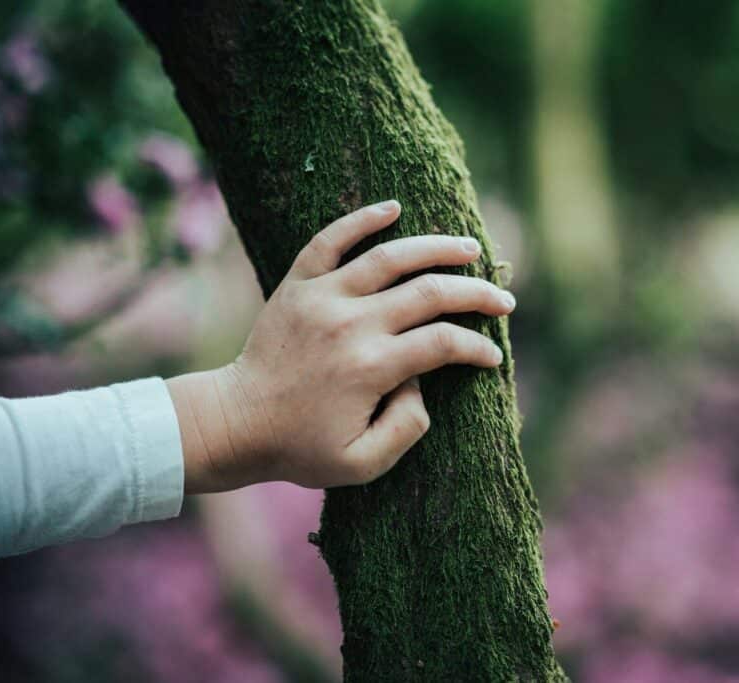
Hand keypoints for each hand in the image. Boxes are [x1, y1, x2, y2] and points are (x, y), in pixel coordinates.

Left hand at [167, 200, 514, 492]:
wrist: (235, 423)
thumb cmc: (300, 448)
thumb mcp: (362, 463)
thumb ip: (406, 428)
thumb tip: (422, 384)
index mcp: (371, 367)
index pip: (444, 343)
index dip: (477, 348)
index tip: (492, 357)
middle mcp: (352, 323)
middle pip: (431, 292)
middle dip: (476, 295)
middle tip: (502, 300)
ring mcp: (324, 297)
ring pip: (392, 256)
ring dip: (438, 248)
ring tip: (469, 249)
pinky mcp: (298, 285)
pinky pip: (331, 239)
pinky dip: (362, 218)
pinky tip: (394, 207)